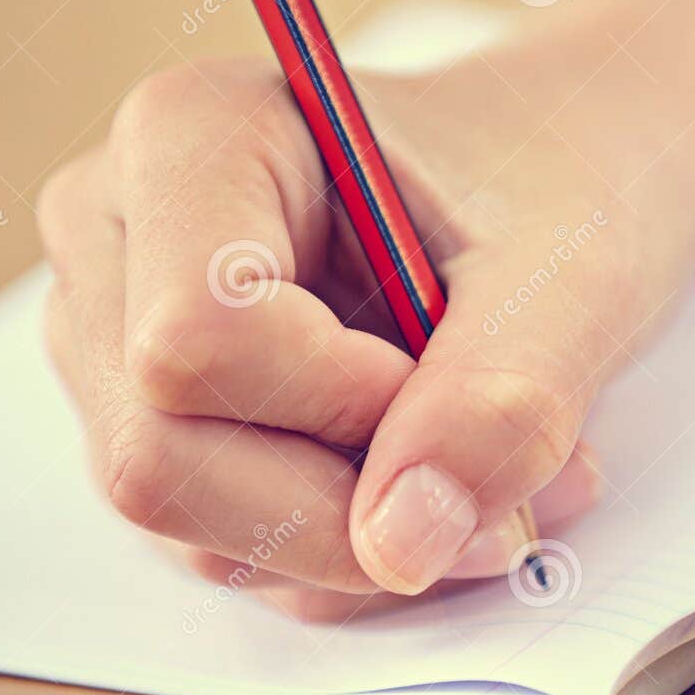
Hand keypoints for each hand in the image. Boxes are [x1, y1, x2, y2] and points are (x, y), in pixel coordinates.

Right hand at [37, 46, 694, 620]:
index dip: (339, 407)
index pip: (195, 339)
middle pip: (162, 459)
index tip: (456, 389)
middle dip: (354, 514)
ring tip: (508, 481)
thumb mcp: (571, 273)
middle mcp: (124, 240)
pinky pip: (238, 557)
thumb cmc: (556, 185)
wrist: (560, 193)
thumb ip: (501, 398)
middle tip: (515, 493)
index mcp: (194, 135)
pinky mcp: (171, 435)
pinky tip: (449, 493)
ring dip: (375, 548)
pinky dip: (362, 558)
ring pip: (199, 534)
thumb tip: (401, 545)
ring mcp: (123, 349)